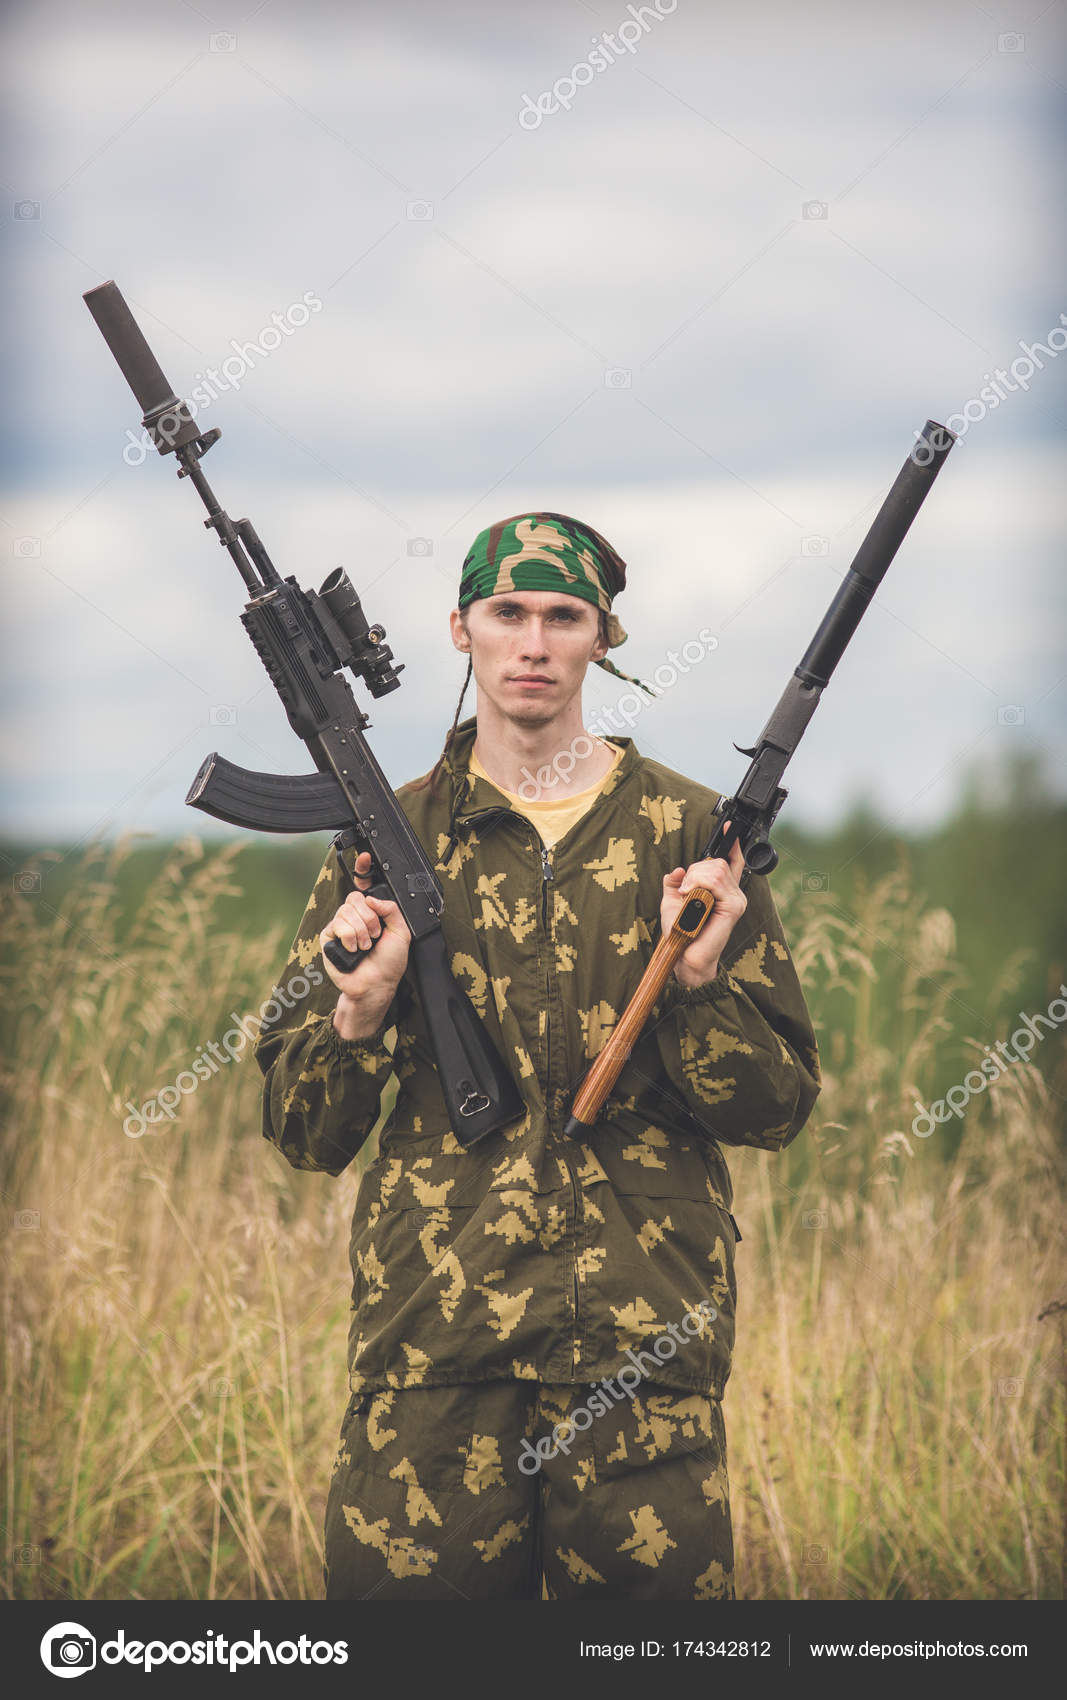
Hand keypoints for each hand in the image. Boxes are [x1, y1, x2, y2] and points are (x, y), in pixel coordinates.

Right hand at [321, 851, 410, 1030]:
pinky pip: (338, 924)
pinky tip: (353, 949)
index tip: (365, 856)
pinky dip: (350, 937)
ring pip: (347, 911)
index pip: (365, 884)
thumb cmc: (389, 962)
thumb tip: (372, 898)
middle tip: (375, 935)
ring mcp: (341, 924)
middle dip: (370, 918)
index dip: (363, 868)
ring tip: (365, 946)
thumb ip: (392, 909)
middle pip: (356, 897)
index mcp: (373, 911)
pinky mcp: (329, 936)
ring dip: (361, 931)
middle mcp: (356, 915)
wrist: (374, 984)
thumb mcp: (402, 932)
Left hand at [660, 825, 746, 988]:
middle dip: (696, 870)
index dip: (731, 844)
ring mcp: (736, 900)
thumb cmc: (681, 932)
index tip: (726, 827)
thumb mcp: (672, 901)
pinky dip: (698, 885)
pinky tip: (690, 898)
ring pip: (716, 869)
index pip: (733, 862)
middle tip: (683, 890)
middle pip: (718, 862)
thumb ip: (675, 883)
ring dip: (694, 878)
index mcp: (721, 890)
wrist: (684, 955)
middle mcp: (733, 893)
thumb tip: (677, 871)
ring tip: (686, 896)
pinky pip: (715, 882)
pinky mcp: (734, 907)